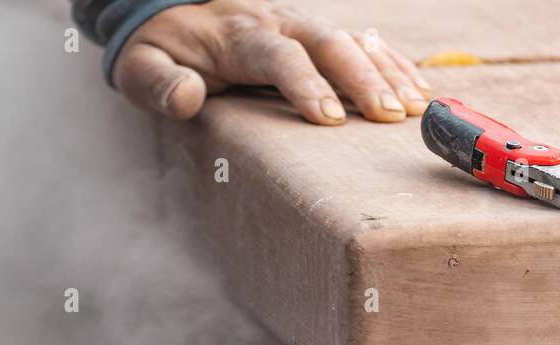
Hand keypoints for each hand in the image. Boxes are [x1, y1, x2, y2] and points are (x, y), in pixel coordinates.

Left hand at [113, 0, 431, 124]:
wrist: (169, 9)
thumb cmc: (158, 47)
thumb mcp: (140, 65)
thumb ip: (159, 83)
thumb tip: (188, 97)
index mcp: (238, 36)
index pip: (278, 56)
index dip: (305, 85)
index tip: (328, 119)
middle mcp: (277, 23)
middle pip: (328, 42)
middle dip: (361, 78)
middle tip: (386, 116)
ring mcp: (301, 25)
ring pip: (353, 39)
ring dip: (386, 72)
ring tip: (413, 109)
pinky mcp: (315, 35)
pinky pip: (362, 43)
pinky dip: (392, 64)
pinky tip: (418, 90)